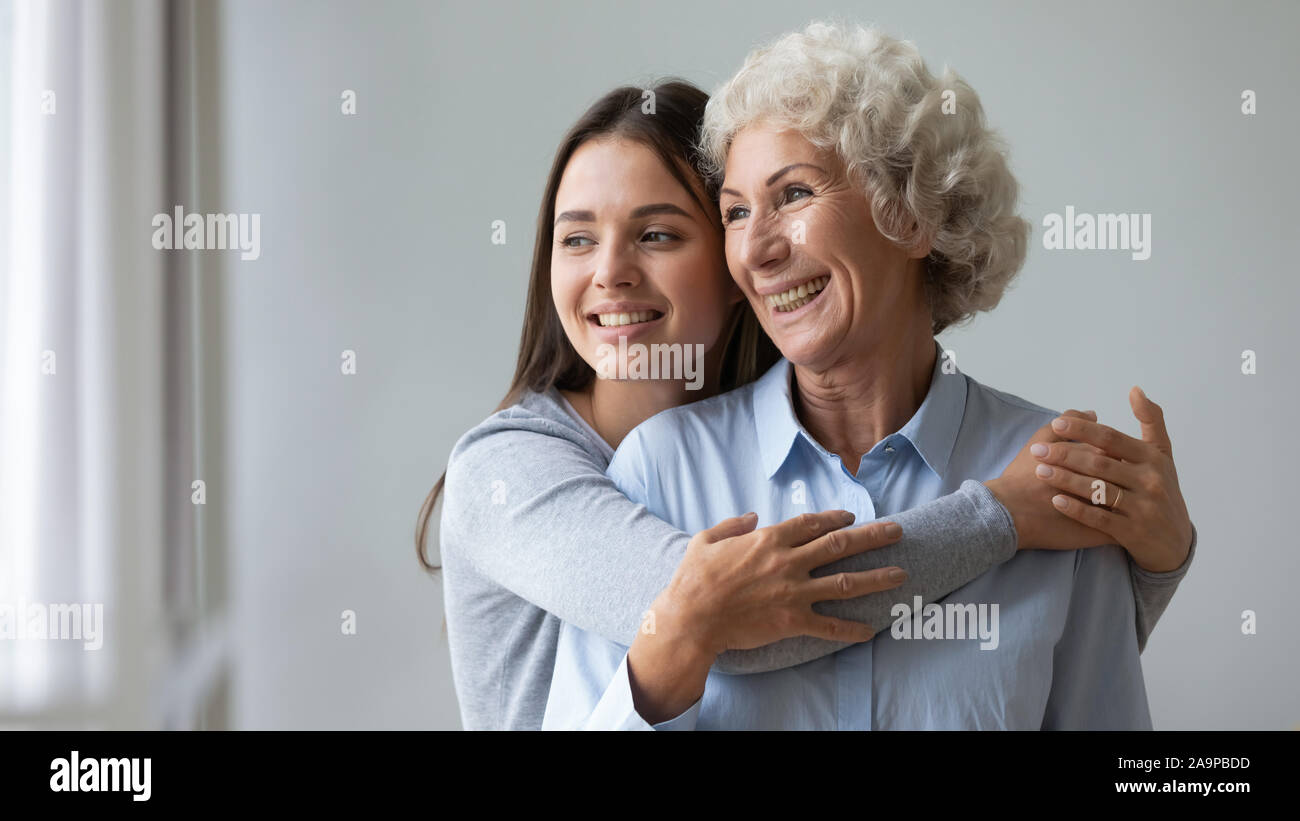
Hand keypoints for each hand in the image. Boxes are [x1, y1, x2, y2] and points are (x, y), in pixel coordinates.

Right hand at [627, 509, 905, 722]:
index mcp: (769, 540)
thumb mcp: (706, 540)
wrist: (692, 617)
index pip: (812, 524)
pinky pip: (829, 625)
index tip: (851, 517)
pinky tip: (870, 630)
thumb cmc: (694, 578)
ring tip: (901, 574)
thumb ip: (731, 525)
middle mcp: (788, 562)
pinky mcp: (793, 620)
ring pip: (845, 582)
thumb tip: (751, 516)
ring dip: (876, 577)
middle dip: (873, 536)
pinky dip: (851, 629)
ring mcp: (794, 591)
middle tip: (897, 531)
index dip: (835, 518)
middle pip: (840, 544)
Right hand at [984, 410, 1113, 550]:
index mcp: (1093, 461)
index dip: (1110, 454)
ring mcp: (1105, 510)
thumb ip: (1068, 420)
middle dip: (1121, 476)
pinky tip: (1113, 519)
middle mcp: (1105, 484)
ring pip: (1127, 503)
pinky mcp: (1101, 533)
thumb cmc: (1022, 476)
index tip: (1101, 459)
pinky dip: (1120, 523)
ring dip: (1124, 500)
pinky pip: (1120, 529)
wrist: (1008, 512)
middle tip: (1105, 479)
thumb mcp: (1040, 439)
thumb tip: (1093, 413)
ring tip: (1111, 499)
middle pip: (1126, 477)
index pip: (1117, 453)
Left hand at [1029, 387, 1193, 572]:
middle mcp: (1150, 481)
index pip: (1112, 439)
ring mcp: (1142, 508)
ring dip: (1065, 479)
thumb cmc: (1163, 489)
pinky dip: (1076, 509)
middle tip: (1037, 450)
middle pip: (1100, 463)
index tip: (1056, 424)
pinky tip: (1055, 500)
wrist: (1175, 540)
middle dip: (1065, 455)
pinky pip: (1099, 519)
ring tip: (1039, 470)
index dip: (1083, 430)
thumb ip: (1151, 421)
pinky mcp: (1132, 532)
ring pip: (1097, 490)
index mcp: (1153, 458)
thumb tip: (1134, 389)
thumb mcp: (1162, 454)